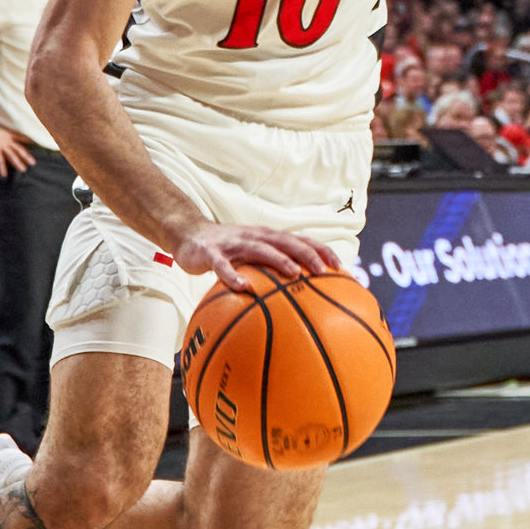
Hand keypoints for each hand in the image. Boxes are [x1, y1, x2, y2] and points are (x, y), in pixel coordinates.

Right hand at [0, 118, 37, 177]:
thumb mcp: (0, 131)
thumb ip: (5, 137)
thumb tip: (9, 143)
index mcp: (10, 134)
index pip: (23, 138)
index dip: (31, 141)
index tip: (40, 144)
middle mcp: (7, 140)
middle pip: (19, 148)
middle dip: (27, 156)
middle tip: (33, 163)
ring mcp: (1, 145)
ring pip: (12, 155)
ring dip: (18, 163)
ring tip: (23, 170)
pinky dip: (2, 168)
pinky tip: (4, 174)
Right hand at [174, 222, 338, 294]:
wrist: (188, 234)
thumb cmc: (227, 250)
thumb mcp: (251, 255)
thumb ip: (271, 269)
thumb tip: (297, 294)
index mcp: (267, 238)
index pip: (300, 241)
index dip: (320, 251)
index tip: (341, 267)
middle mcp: (254, 237)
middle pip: (286, 242)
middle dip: (307, 254)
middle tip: (325, 271)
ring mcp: (233, 243)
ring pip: (259, 249)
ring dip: (278, 260)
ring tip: (293, 273)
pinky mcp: (211, 252)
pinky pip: (222, 264)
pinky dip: (232, 274)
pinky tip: (241, 287)